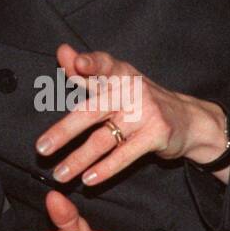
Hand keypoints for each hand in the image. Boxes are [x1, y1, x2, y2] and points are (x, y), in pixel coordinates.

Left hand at [36, 44, 229, 188]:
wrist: (188, 120)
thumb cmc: (140, 99)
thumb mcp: (116, 81)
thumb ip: (86, 72)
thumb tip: (62, 51)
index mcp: (120, 73)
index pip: (103, 65)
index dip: (90, 64)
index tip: (76, 63)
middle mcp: (132, 90)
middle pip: (92, 112)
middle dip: (64, 132)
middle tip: (41, 149)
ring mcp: (145, 112)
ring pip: (103, 139)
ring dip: (78, 159)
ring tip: (59, 174)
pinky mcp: (157, 135)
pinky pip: (124, 155)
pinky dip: (105, 169)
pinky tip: (88, 179)